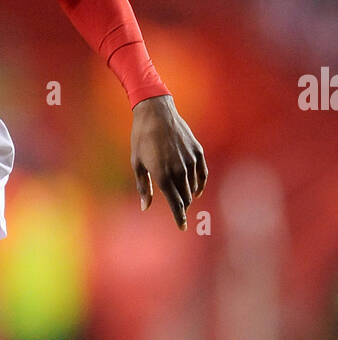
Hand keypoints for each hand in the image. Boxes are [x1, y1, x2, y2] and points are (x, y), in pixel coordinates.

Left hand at [131, 94, 207, 229]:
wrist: (156, 113)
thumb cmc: (141, 139)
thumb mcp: (137, 164)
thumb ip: (144, 187)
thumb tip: (145, 207)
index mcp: (162, 175)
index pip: (175, 204)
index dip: (179, 218)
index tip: (182, 227)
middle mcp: (179, 170)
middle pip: (185, 197)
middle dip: (182, 206)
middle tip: (178, 210)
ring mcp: (190, 160)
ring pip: (194, 187)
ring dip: (189, 195)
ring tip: (184, 199)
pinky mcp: (197, 152)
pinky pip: (202, 173)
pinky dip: (200, 184)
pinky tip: (197, 189)